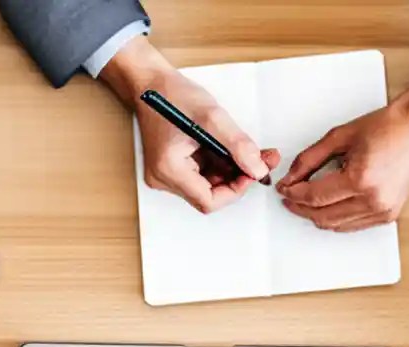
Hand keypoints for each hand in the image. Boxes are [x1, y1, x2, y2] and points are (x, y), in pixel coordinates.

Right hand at [100, 36, 279, 213]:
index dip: (235, 191)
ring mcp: (165, 174)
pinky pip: (200, 175)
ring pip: (207, 185)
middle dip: (237, 178)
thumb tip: (258, 170)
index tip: (252, 172)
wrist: (149, 83)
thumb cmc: (172, 95)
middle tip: (259, 160)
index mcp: (169, 170)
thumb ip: (238, 145)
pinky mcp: (170, 167)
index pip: (208, 201)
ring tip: (248, 151)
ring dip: (230, 171)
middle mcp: (163, 178)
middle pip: (208, 194)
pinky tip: (230, 149)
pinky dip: (219, 164)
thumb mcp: (213, 117)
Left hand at [276, 68, 408, 232]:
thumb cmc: (389, 127)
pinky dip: (337, 219)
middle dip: (301, 208)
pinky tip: (328, 206)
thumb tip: (291, 176)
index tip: (284, 189)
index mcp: (360, 179)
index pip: (314, 197)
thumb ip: (310, 159)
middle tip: (290, 196)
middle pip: (322, 216)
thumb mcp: (340, 136)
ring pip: (336, 225)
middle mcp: (373, 200)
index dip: (293, 194)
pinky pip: (353, 225)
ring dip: (317, 215)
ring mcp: (383, 210)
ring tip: (305, 201)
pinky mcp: (389, 214)